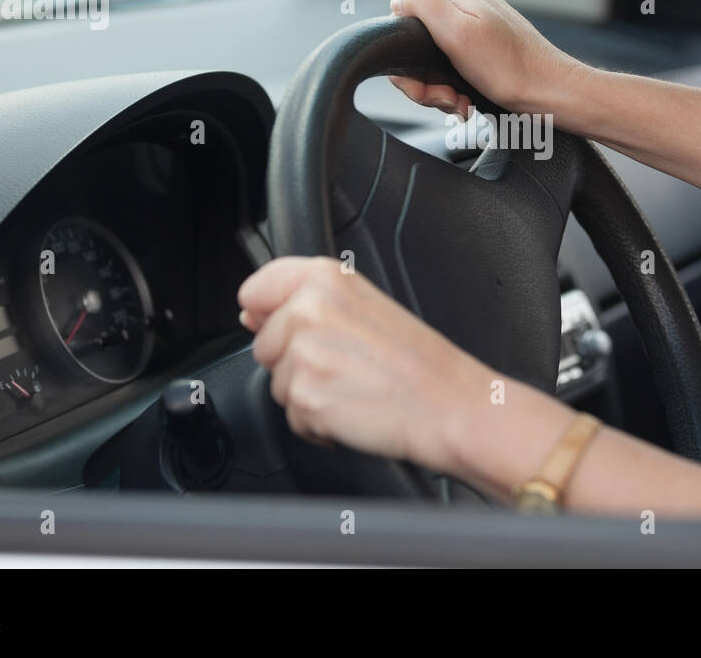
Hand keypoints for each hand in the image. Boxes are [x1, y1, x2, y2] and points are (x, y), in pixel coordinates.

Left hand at [237, 256, 488, 471]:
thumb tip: (250, 315)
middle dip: (294, 362)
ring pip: (277, 383)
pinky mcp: (305, 397)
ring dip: (308, 394)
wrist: (450, 405)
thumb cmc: (418, 362)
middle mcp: (309, 308)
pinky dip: (317, 423)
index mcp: (326, 277)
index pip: (255, 289)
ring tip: (354, 386)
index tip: (300, 330)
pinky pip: (292, 417)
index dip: (268, 315)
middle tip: (348, 364)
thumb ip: (302, 301)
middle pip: (262, 344)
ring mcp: (304, 353)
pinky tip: (353, 408)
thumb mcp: (365, 307)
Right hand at [387, 0, 583, 114]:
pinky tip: (468, 98)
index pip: (402, 20)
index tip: (429, 84)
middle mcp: (464, 0)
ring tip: (461, 101)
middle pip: (417, 43)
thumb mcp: (458, 33)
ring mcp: (475, 21)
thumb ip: (423, 5)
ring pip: (433, 59)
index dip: (409, 60)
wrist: (551, 93)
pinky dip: (455, 87)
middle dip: (426, 80)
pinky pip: (452, 66)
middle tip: (447, 97)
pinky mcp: (483, 44)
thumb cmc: (511, 70)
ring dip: (441, 88)